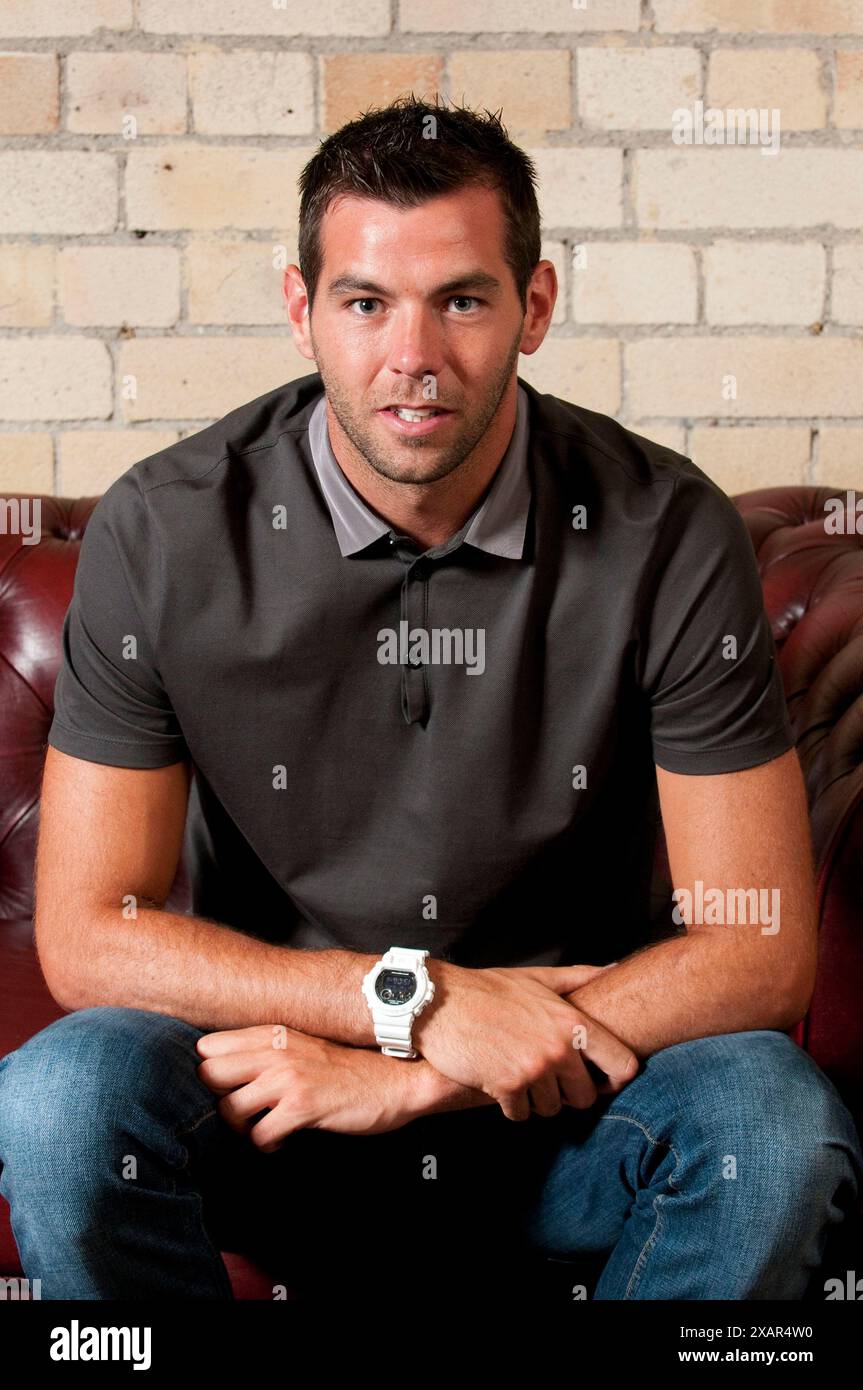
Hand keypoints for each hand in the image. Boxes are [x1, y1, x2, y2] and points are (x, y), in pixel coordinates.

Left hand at [195, 1024, 416, 1149]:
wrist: (396, 1079)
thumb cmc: (349, 1067)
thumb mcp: (304, 1044)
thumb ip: (267, 1050)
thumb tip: (224, 1069)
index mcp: (273, 1032)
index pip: (208, 1046)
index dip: (212, 1071)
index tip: (229, 1086)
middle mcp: (275, 1050)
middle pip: (208, 1075)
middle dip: (220, 1099)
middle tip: (243, 1109)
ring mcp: (288, 1078)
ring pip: (228, 1109)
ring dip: (241, 1127)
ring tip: (261, 1127)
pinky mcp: (302, 1106)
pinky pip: (258, 1136)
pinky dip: (266, 1145)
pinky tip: (281, 1140)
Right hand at [413, 962, 638, 1121]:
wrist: (439, 1003)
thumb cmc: (487, 989)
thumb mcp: (537, 978)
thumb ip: (578, 977)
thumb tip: (612, 969)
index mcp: (572, 1021)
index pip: (623, 1065)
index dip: (617, 1078)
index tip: (601, 1079)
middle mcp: (558, 1048)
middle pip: (586, 1097)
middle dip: (569, 1092)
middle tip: (550, 1079)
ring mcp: (533, 1070)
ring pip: (552, 1109)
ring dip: (538, 1099)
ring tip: (522, 1076)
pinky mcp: (507, 1087)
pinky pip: (521, 1114)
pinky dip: (511, 1105)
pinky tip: (501, 1082)